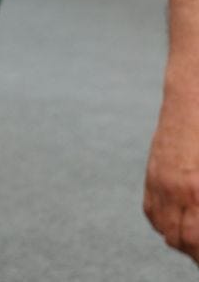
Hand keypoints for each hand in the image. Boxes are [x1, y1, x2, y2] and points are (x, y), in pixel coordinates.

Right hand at [144, 100, 198, 261]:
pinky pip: (153, 212)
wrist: (191, 97)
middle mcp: (172, 187)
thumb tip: (198, 209)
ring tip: (196, 237)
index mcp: (194, 189)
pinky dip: (166, 223)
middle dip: (194, 248)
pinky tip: (182, 221)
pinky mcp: (151, 173)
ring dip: (181, 238)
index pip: (194, 239)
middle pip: (180, 239)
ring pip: (164, 229)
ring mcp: (158, 180)